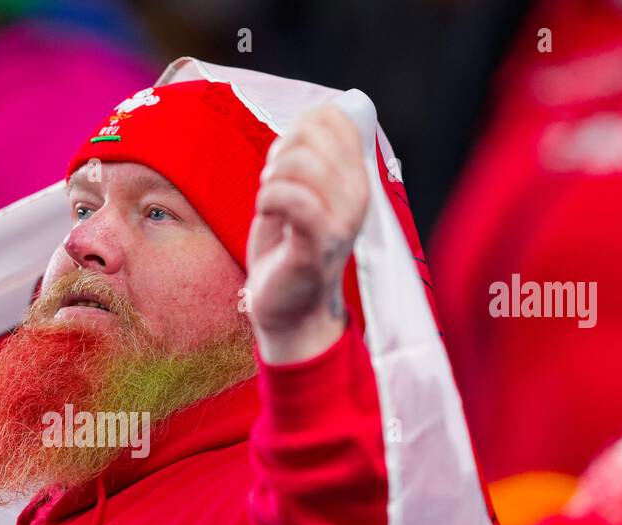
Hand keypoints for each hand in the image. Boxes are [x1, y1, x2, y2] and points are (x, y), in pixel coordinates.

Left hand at [246, 104, 368, 363]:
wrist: (290, 310)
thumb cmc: (290, 250)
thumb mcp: (303, 193)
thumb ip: (307, 157)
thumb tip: (306, 118)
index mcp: (355, 179)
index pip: (335, 119)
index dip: (300, 126)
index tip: (285, 156)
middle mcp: (355, 196)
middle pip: (314, 134)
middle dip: (281, 151)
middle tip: (272, 182)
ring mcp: (339, 222)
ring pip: (302, 164)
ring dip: (271, 177)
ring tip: (268, 199)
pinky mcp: (316, 245)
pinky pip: (293, 199)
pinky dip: (269, 198)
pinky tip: (265, 211)